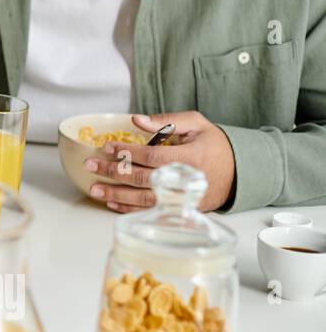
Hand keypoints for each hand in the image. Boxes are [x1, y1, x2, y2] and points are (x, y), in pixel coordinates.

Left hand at [81, 111, 235, 212]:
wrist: (241, 173)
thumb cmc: (216, 145)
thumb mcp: (197, 124)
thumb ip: (167, 120)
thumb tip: (135, 119)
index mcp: (189, 158)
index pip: (151, 156)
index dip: (127, 152)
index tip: (107, 147)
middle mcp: (185, 181)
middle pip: (143, 180)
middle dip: (113, 173)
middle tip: (90, 166)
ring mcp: (183, 200)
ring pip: (144, 200)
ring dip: (116, 195)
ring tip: (95, 189)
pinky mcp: (182, 211)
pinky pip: (152, 212)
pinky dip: (130, 209)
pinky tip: (112, 204)